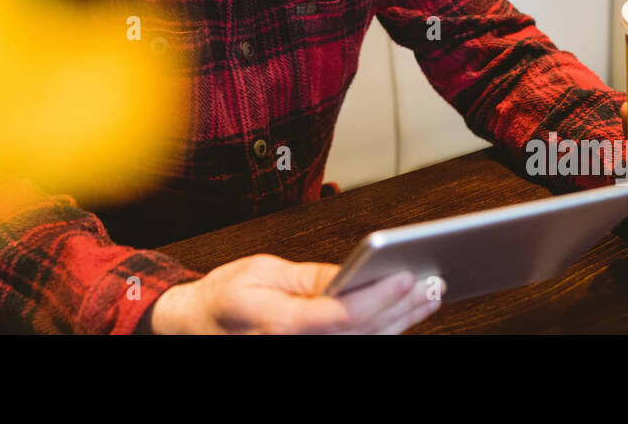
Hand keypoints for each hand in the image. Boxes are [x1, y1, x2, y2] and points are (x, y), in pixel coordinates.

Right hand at [147, 253, 443, 333]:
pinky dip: (381, 332)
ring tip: (428, 296)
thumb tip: (357, 273)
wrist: (195, 329)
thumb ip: (313, 277)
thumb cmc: (224, 297)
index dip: (380, 296)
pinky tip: (402, 316)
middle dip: (402, 308)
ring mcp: (302, 357)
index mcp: (279, 323)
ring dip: (401, 322)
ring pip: (364, 346)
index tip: (407, 274)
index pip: (343, 315)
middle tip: (433, 282)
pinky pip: (353, 349)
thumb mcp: (265, 271)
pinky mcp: (310, 358)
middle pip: (362, 334)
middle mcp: (294, 349)